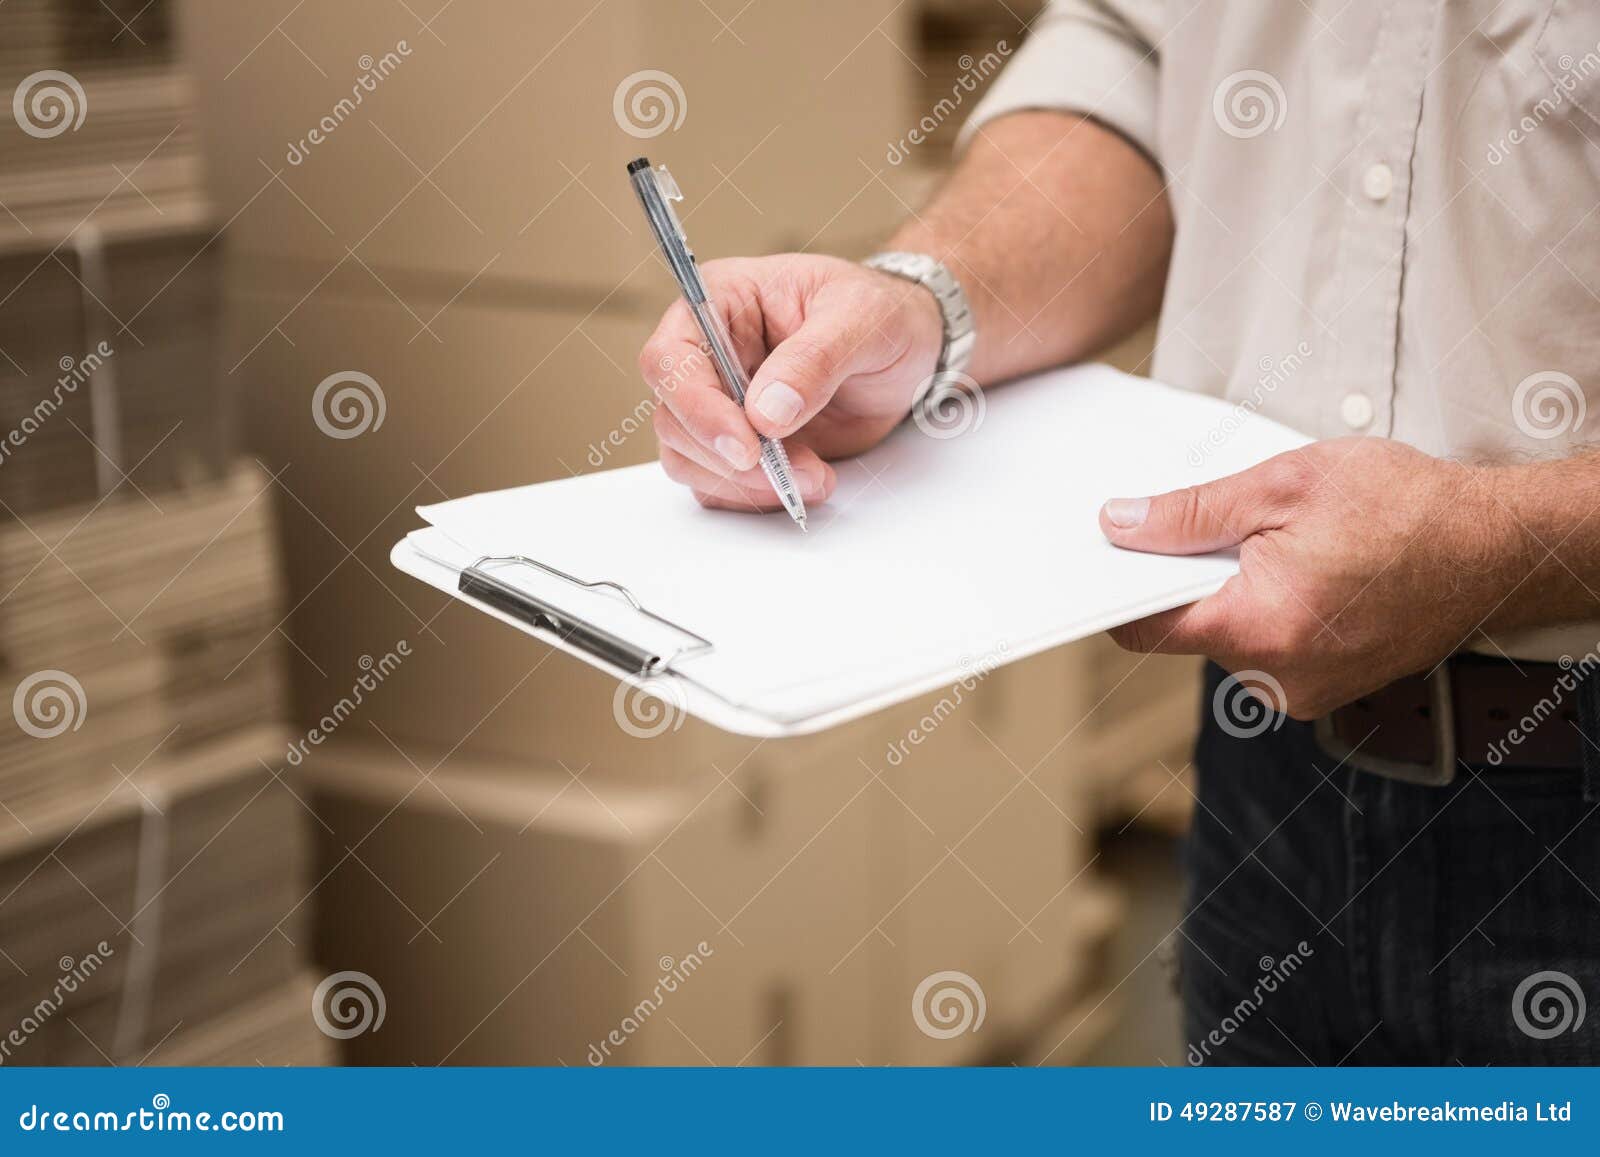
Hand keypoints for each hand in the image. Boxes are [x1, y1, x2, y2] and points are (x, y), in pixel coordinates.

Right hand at [637, 254, 942, 510]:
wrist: (908, 349)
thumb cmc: (881, 313)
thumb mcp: (862, 320)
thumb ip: (814, 360)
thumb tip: (766, 412)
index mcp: (722, 302)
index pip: (671, 358)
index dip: (696, 407)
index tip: (745, 446)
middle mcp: (707, 354)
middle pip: (673, 419)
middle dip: (729, 458)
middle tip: (794, 471)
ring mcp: (720, 404)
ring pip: (688, 460)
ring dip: (746, 484)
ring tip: (815, 476)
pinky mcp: (740, 444)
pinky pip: (719, 485)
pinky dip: (757, 496)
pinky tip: (806, 480)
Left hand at [1098, 437, 1520, 717]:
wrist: (1498, 547)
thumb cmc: (1406, 509)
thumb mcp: (1283, 486)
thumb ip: (1190, 513)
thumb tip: (1121, 524)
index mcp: (1260, 628)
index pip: (1145, 627)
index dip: (1122, 586)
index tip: (1117, 555)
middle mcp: (1279, 678)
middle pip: (1190, 629)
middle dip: (1197, 577)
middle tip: (1237, 531)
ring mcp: (1306, 692)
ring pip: (1230, 639)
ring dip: (1239, 594)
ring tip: (1291, 551)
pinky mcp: (1326, 690)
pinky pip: (1268, 651)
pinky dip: (1272, 612)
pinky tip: (1311, 577)